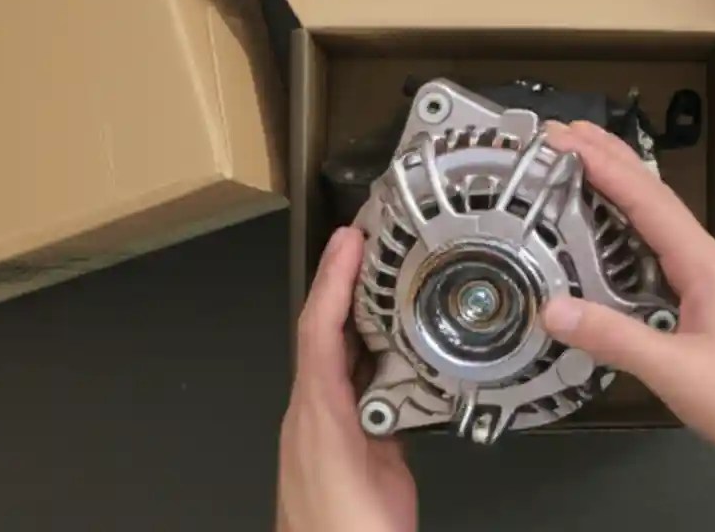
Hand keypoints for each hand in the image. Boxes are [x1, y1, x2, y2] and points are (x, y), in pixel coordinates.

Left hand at [277, 227, 416, 531]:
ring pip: (337, 353)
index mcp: (316, 414)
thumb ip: (382, 430)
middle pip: (323, 331)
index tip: (350, 239)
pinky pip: (352, 381)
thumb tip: (399, 393)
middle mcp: (315, 413)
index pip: (317, 328)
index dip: (333, 279)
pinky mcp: (347, 443)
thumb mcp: (374, 474)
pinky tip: (397, 346)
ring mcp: (327, 427)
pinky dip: (372, 352)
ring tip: (386, 275)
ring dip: (357, 311)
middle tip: (369, 239)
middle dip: (342, 282)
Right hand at [542, 121, 714, 530]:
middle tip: (568, 135)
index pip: (646, 200)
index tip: (562, 137)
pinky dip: (644, 233)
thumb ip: (617, 339)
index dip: (602, 164)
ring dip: (627, 195)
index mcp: (705, 264)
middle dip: (613, 162)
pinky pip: (676, 254)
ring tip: (589, 176)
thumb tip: (553, 309)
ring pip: (668, 227)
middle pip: (658, 200)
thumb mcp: (681, 373)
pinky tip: (632, 247)